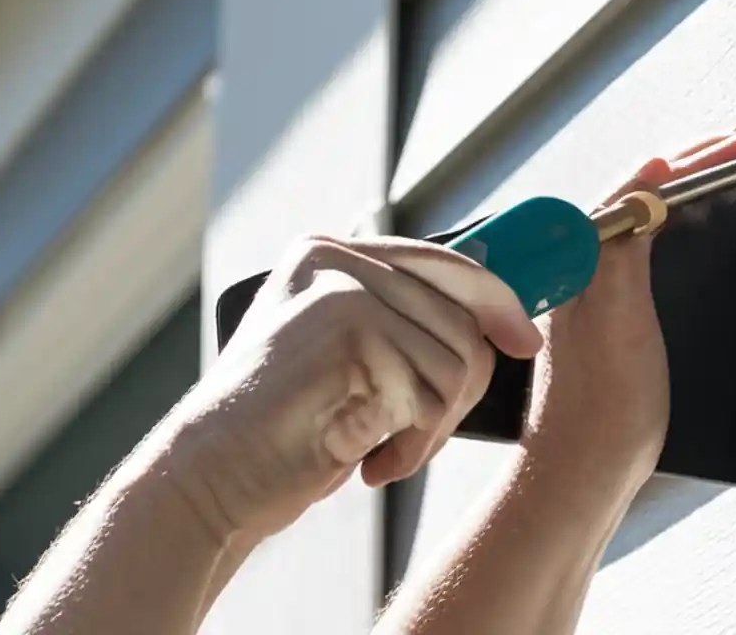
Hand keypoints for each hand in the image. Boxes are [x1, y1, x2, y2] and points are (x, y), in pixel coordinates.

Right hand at [165, 236, 541, 539]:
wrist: (210, 480)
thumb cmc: (289, 432)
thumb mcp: (354, 364)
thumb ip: (407, 326)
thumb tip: (505, 318)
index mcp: (333, 256)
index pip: (448, 264)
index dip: (499, 303)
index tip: (525, 340)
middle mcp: (337, 258)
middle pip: (466, 316)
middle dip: (459, 390)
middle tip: (416, 436)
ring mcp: (341, 289)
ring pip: (458, 357)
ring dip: (432, 425)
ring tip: (380, 448)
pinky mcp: (347, 328)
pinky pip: (433, 391)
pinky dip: (413, 442)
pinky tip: (367, 458)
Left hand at [522, 127, 735, 487]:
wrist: (583, 466)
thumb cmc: (600, 405)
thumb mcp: (618, 319)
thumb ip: (624, 248)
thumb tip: (646, 184)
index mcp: (578, 256)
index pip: (642, 185)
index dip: (697, 159)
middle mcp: (579, 264)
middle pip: (642, 192)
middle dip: (696, 163)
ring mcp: (592, 286)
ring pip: (642, 214)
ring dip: (686, 186)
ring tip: (727, 166)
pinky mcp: (608, 310)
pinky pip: (643, 244)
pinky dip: (674, 222)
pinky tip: (687, 224)